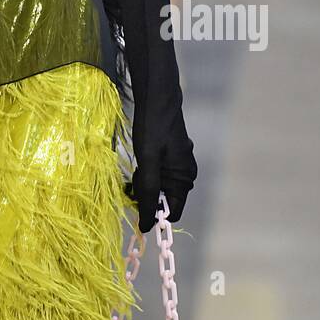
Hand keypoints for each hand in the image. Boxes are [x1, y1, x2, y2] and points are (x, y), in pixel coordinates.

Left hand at [126, 111, 196, 233]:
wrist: (157, 98)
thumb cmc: (153, 128)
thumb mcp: (148, 161)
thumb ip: (149, 191)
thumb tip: (147, 222)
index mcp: (184, 179)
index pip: (172, 213)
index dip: (154, 213)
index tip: (136, 204)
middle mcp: (186, 174)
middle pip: (164, 199)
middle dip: (147, 194)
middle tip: (133, 180)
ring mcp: (180, 164)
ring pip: (159, 185)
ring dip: (146, 181)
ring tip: (138, 166)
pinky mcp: (172, 156)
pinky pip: (159, 173)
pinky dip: (148, 172)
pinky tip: (142, 159)